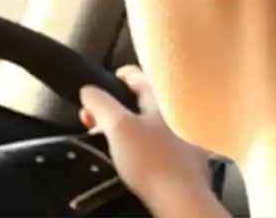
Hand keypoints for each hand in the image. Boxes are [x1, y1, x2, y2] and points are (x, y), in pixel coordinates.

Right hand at [79, 66, 227, 216]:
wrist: (181, 200)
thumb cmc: (152, 161)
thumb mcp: (118, 126)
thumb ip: (101, 104)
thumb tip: (88, 90)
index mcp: (162, 102)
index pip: (140, 78)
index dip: (122, 76)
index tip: (112, 77)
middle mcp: (177, 117)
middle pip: (145, 105)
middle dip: (118, 108)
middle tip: (98, 116)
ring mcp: (185, 141)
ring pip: (152, 128)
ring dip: (131, 130)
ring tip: (111, 140)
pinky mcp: (187, 164)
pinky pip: (161, 149)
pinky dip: (145, 149)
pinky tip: (135, 158)